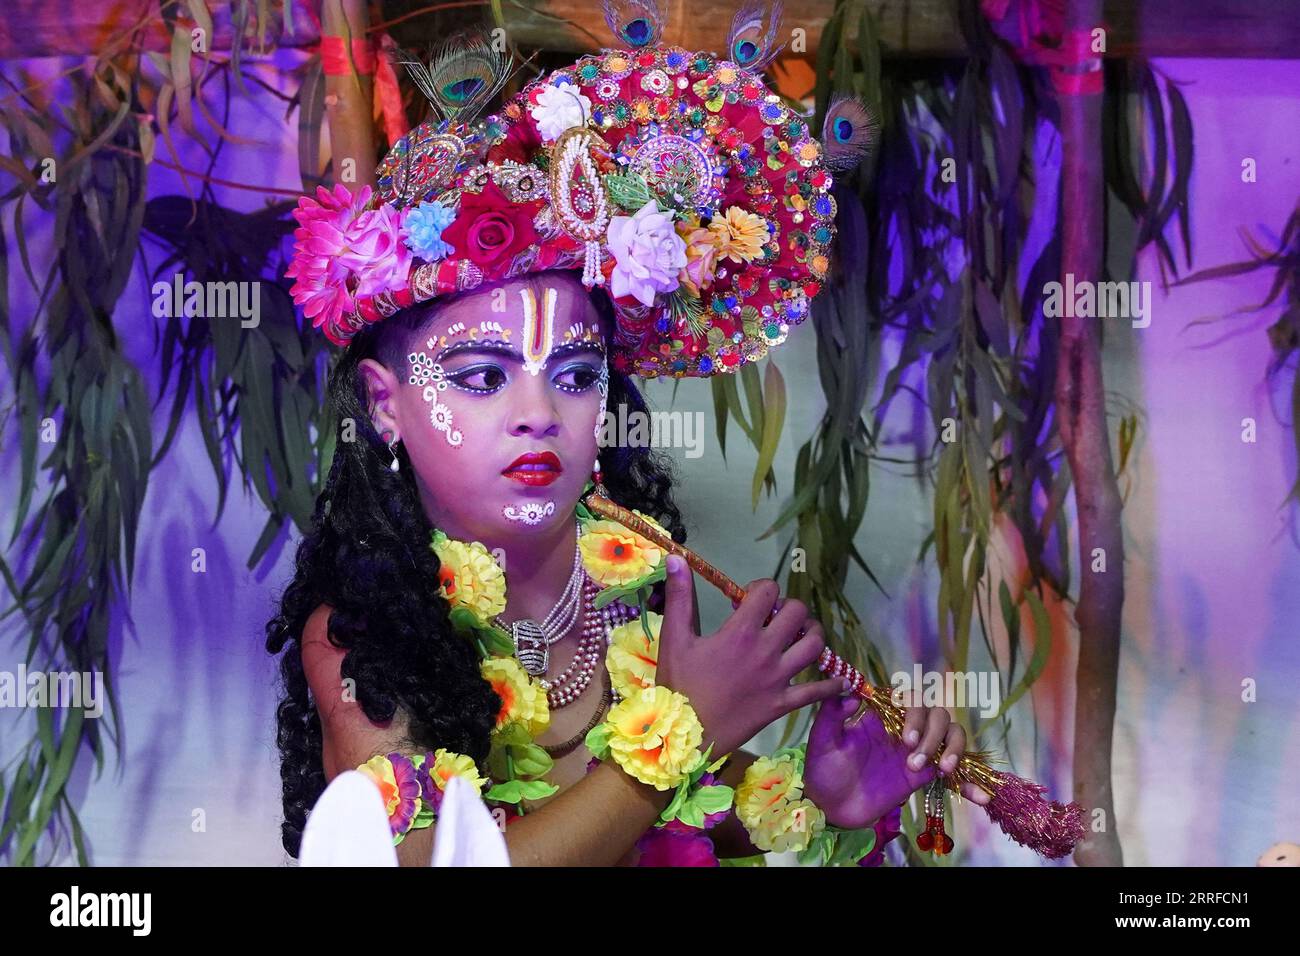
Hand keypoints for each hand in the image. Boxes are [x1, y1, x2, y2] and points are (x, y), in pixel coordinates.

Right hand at [654, 555, 845, 757]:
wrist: (683, 737)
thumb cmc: (677, 686)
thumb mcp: (674, 638)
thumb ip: (680, 597)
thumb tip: (677, 557)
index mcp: (740, 632)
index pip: (767, 592)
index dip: (761, 587)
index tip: (749, 598)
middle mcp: (766, 650)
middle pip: (797, 613)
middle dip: (789, 607)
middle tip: (775, 616)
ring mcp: (778, 678)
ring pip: (815, 645)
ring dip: (813, 634)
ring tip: (802, 635)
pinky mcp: (783, 704)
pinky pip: (817, 691)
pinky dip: (832, 685)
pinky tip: (838, 681)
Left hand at [803, 693, 991, 828]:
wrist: (829, 807)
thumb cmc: (823, 770)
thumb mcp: (821, 741)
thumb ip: (831, 714)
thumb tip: (851, 692)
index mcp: (881, 716)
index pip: (910, 699)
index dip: (915, 711)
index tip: (906, 736)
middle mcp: (902, 730)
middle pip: (936, 714)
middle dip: (932, 732)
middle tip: (913, 755)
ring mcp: (916, 752)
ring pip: (950, 734)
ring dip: (951, 747)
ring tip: (940, 768)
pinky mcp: (923, 776)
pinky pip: (951, 770)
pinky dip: (968, 779)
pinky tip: (979, 794)